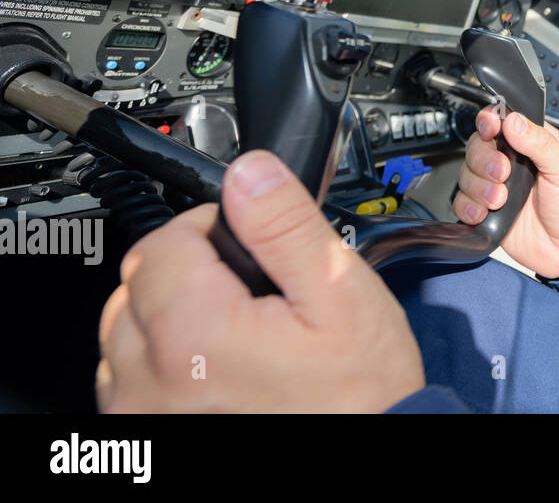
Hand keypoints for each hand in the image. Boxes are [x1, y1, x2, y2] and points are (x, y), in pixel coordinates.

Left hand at [96, 150, 425, 412]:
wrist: (363, 453)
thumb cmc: (358, 393)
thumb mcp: (340, 292)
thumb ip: (285, 226)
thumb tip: (249, 173)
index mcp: (195, 333)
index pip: (164, 238)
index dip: (216, 228)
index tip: (254, 248)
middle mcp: (151, 380)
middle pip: (140, 281)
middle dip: (191, 271)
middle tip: (255, 294)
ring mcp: (142, 415)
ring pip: (128, 328)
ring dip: (171, 316)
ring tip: (238, 333)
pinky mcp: (143, 439)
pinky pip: (129, 377)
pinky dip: (163, 362)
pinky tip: (217, 368)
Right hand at [454, 107, 558, 280]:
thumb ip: (539, 142)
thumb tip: (514, 121)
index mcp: (530, 144)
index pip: (499, 122)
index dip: (488, 122)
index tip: (490, 130)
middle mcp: (510, 162)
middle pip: (476, 146)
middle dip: (484, 160)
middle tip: (503, 174)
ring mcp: (497, 186)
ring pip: (466, 174)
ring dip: (479, 187)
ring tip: (501, 200)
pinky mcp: (487, 211)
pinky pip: (462, 203)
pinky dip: (468, 207)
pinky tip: (485, 213)